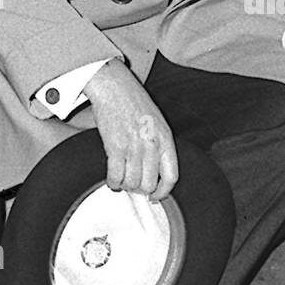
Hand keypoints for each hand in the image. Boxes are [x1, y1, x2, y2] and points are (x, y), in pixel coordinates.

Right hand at [84, 60, 177, 199]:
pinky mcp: (114, 147)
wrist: (115, 87)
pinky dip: (113, 182)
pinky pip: (115, 177)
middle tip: (134, 184)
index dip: (163, 192)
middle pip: (149, 184)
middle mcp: (151, 145)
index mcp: (165, 139)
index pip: (171, 176)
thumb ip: (159, 146)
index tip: (156, 197)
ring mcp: (133, 147)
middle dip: (141, 189)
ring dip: (125, 185)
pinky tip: (112, 178)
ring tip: (122, 179)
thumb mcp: (157, 123)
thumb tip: (157, 172)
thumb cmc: (135, 104)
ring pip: (132, 183)